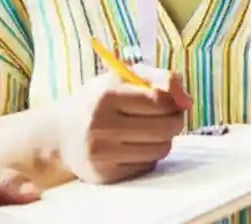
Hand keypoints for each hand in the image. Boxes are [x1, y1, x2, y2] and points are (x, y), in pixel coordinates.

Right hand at [53, 67, 191, 183]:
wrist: (62, 133)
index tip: (169, 102)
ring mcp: (102, 153)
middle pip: (166, 127)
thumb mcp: (124, 77)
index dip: (173, 101)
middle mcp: (101, 125)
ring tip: (148, 131)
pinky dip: (149, 155)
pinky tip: (134, 146)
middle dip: (173, 121)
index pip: (160, 101)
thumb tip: (188, 101)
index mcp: (106, 95)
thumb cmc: (100, 99)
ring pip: (161, 149)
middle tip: (165, 117)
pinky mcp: (105, 174)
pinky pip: (148, 165)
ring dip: (163, 139)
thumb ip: (161, 77)